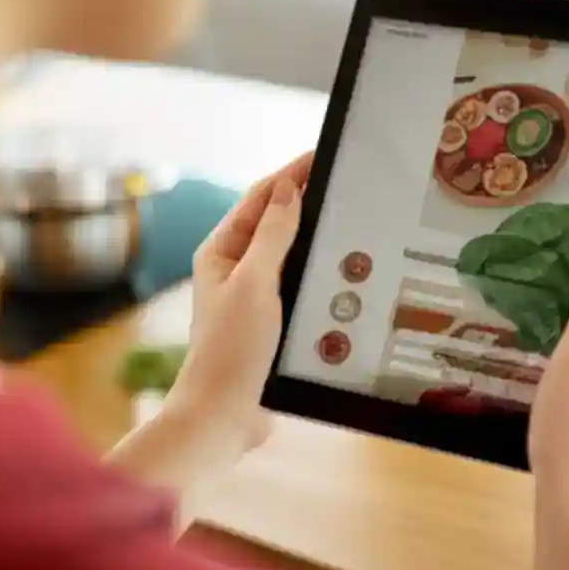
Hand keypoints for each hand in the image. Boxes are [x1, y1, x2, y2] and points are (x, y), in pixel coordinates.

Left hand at [107, 153, 309, 529]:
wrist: (221, 415)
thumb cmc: (231, 349)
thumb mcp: (255, 283)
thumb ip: (274, 235)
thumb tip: (288, 190)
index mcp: (221, 251)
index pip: (260, 198)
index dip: (291, 174)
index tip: (322, 154)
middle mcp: (233, 269)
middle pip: (274, 222)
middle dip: (305, 199)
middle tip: (344, 181)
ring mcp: (250, 295)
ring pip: (287, 253)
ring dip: (311, 235)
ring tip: (347, 216)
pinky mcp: (267, 322)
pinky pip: (295, 283)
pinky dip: (314, 269)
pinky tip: (338, 271)